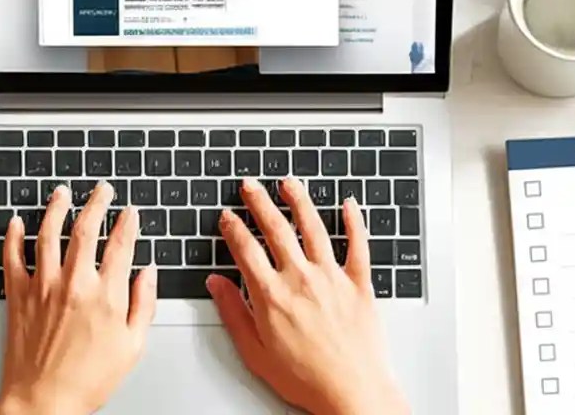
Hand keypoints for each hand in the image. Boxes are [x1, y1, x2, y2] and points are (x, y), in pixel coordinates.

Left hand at [0, 182, 156, 414]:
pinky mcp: (18, 296)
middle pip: (85, 228)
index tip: (130, 212)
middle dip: (96, 202)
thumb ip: (143, 304)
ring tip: (62, 192)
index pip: (120, 244)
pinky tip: (16, 221)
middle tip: (102, 189)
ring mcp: (42, 286)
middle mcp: (73, 284)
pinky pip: (12, 257)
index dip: (127, 222)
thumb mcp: (132, 347)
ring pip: (48, 233)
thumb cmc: (87, 381)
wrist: (43, 402)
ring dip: (56, 207)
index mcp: (105, 295)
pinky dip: (12, 236)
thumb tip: (148, 273)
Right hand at [207, 178, 407, 414]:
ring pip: (313, 227)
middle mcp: (301, 279)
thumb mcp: (254, 351)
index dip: (233, 228)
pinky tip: (349, 205)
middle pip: (276, 228)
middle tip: (250, 186)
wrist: (351, 392)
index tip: (227, 217)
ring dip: (299, 200)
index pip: (245, 249)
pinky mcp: (359, 284)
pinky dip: (354, 222)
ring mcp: (332, 278)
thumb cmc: (305, 378)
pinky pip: (358, 245)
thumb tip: (216, 284)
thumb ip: (233, 312)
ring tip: (289, 183)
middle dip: (259, 202)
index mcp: (271, 295)